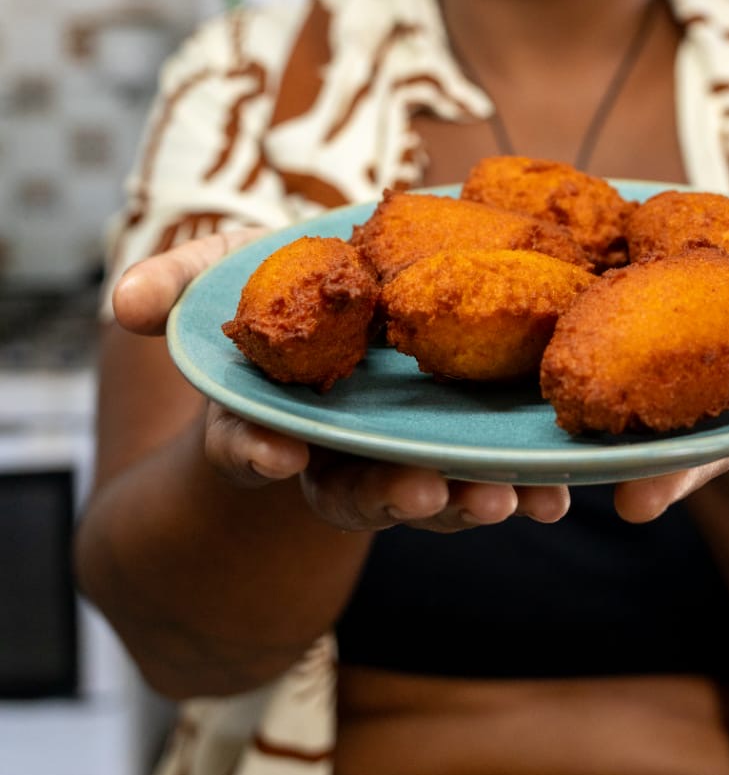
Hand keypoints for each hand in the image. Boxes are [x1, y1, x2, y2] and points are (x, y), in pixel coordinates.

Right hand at [112, 229, 570, 532]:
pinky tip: (561, 495)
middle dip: (387, 496)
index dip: (254, 452)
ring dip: (470, 501)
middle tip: (421, 494)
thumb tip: (122, 303)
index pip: (250, 443)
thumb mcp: (227, 272)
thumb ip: (179, 282)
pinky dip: (526, 486)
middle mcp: (336, 452)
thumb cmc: (279, 291)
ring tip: (510, 502)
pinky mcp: (465, 443)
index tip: (270, 453)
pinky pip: (494, 475)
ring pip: (434, 491)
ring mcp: (404, 453)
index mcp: (272, 416)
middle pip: (355, 490)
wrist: (345, 305)